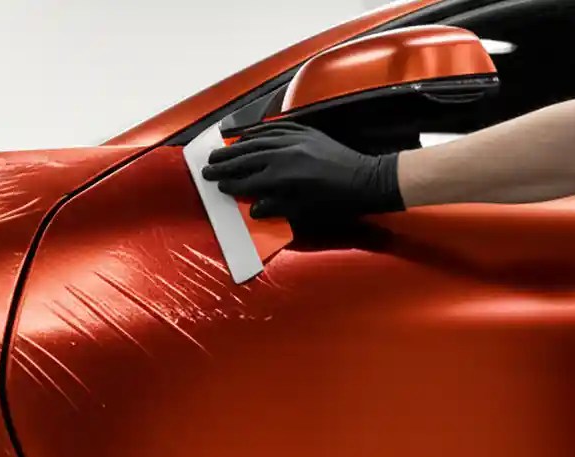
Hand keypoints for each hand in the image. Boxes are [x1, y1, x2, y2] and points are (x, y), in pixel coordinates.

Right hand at [202, 121, 403, 222]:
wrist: (367, 180)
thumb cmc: (336, 202)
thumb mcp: (304, 211)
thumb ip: (276, 207)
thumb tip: (253, 206)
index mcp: (282, 178)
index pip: (247, 180)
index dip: (229, 184)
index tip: (216, 186)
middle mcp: (284, 155)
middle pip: (246, 158)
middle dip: (224, 163)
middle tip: (207, 167)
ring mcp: (295, 140)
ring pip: (257, 140)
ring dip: (236, 146)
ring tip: (219, 151)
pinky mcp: (305, 132)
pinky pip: (276, 128)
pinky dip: (259, 130)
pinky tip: (247, 134)